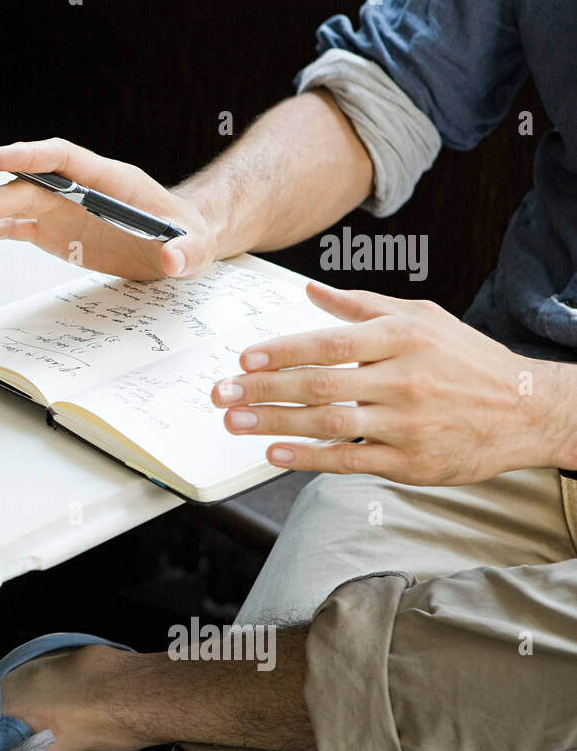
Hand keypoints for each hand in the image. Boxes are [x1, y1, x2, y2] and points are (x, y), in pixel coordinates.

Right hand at [0, 138, 218, 280]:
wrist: (180, 244)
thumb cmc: (187, 234)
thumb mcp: (195, 246)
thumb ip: (186, 251)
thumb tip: (173, 257)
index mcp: (111, 179)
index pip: (62, 158)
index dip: (28, 155)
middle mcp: (80, 190)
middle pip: (30, 185)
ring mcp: (65, 210)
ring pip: (17, 204)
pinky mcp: (57, 231)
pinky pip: (19, 228)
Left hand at [209, 283, 574, 484]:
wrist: (528, 408)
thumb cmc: (467, 359)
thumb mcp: (422, 318)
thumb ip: (361, 305)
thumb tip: (308, 290)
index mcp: (402, 338)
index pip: (330, 343)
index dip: (283, 352)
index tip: (244, 359)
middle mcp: (404, 379)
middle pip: (320, 385)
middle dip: (263, 390)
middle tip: (221, 394)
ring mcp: (407, 423)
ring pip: (329, 423)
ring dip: (274, 423)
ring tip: (235, 421)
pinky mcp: (411, 461)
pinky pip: (350, 459)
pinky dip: (308, 458)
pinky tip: (274, 453)